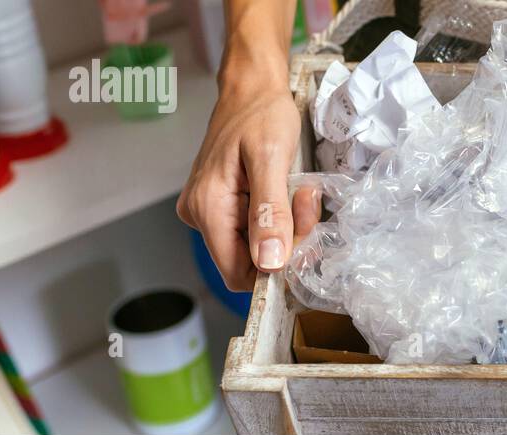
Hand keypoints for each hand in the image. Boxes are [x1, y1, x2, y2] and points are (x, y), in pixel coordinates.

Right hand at [177, 82, 319, 290]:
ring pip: (256, 246)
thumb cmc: (261, 112)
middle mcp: (200, 214)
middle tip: (307, 201)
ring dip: (286, 227)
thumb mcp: (271, 159)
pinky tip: (288, 190)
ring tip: (300, 190)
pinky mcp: (222, 204)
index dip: (275, 269)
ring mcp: (209, 210)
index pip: (237, 274)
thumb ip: (270, 213)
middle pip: (250, 261)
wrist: (251, 87)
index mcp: (207, 207)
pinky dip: (278, 216)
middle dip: (287, 241)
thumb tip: (270, 263)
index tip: (304, 240)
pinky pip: (254, 228)